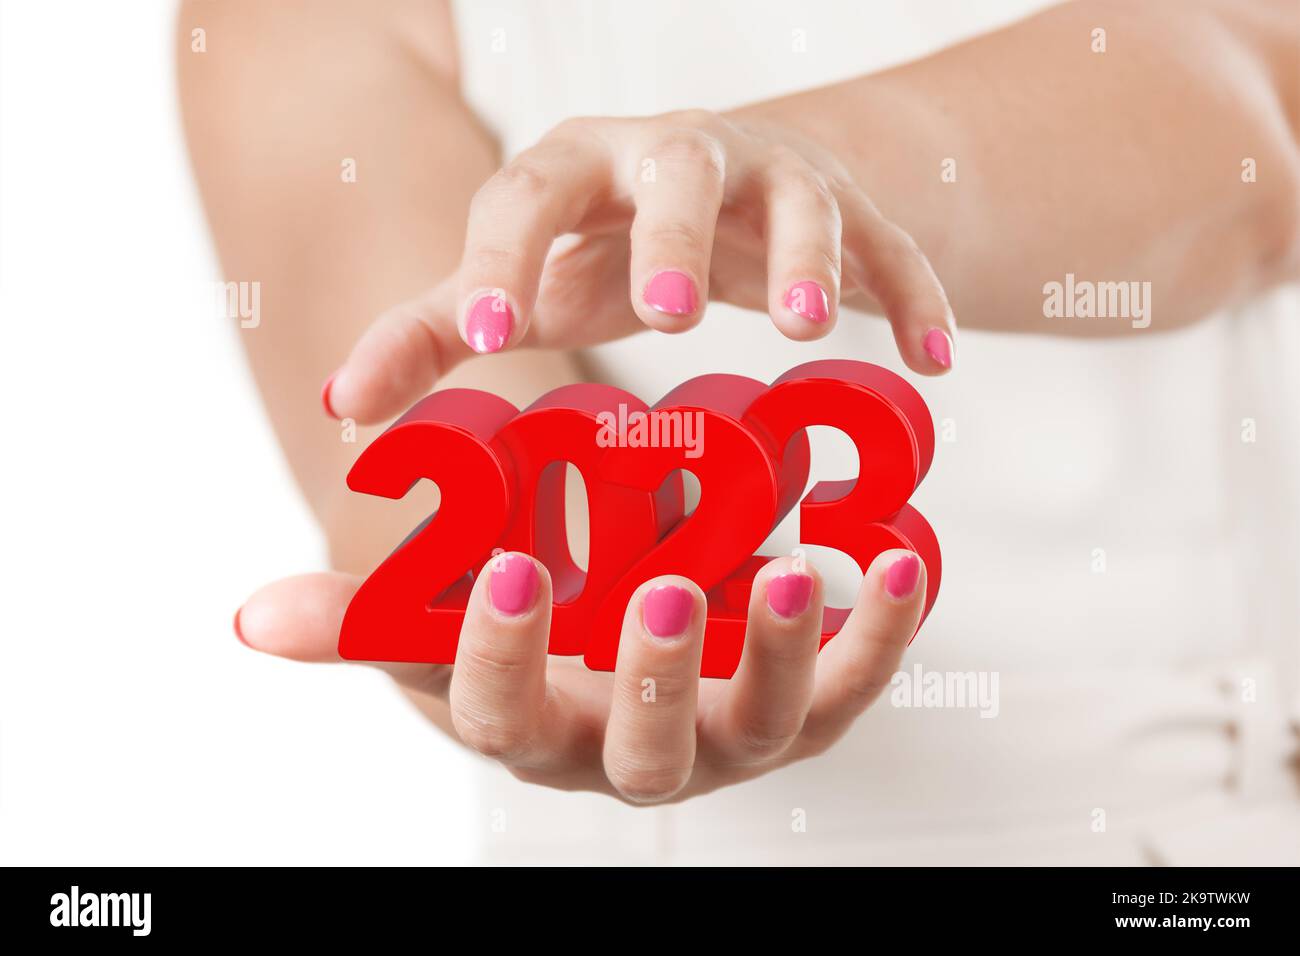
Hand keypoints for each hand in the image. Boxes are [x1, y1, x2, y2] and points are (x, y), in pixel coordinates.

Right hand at [235, 549, 926, 803]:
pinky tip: (903, 560)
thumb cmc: (525, 638)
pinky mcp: (804, 710)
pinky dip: (882, 633)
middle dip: (654, 673)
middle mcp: (635, 756)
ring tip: (804, 575)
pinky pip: (853, 687)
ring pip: (763, 724)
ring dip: (789, 656)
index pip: (502, 715)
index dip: (497, 654)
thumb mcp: (444, 625)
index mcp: (539, 733)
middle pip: (645, 747)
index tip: (505, 565)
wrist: (608, 653)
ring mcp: (727, 738)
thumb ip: (362, 621)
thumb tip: (248, 616)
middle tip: (665, 589)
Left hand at [322, 109, 955, 423]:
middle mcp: (672, 154)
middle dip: (669, 237)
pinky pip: (894, 244)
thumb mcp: (522, 279)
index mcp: (575, 169)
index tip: (497, 342)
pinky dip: (917, 295)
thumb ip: (436, 331)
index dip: (508, 263)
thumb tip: (339, 409)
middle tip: (664, 315)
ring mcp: (770, 175)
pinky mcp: (850, 208)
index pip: (526, 198)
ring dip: (808, 259)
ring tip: (811, 332)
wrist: (719, 190)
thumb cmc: (598, 244)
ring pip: (798, 197)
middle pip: (673, 169)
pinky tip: (935, 362)